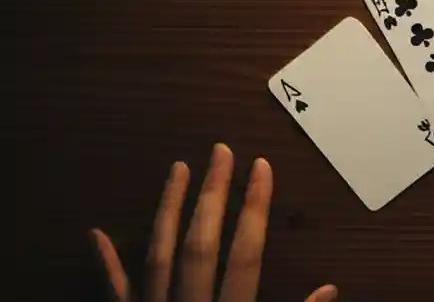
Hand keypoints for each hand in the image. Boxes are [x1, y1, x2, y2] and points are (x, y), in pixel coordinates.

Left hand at [90, 143, 336, 301]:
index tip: (262, 167)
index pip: (248, 252)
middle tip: (220, 151)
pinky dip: (106, 265)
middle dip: (212, 195)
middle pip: (201, 243)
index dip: (256, 208)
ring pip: (158, 256)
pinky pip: (115, 296)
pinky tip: (99, 234)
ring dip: (168, 210)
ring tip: (177, 169)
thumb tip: (330, 290)